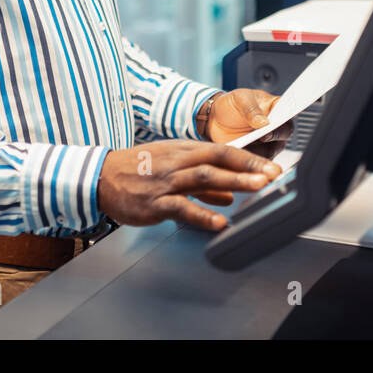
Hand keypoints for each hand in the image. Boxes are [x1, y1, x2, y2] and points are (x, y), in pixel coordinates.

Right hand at [98, 140, 282, 230]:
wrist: (100, 177)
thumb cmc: (137, 170)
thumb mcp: (171, 167)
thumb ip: (203, 184)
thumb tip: (230, 194)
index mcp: (182, 150)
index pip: (221, 151)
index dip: (248, 159)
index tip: (271, 167)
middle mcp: (176, 162)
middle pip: (217, 161)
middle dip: (248, 167)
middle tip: (273, 175)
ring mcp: (165, 182)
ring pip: (203, 178)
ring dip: (233, 182)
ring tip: (257, 188)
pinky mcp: (154, 203)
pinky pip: (181, 208)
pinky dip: (202, 214)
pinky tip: (219, 222)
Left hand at [207, 89, 292, 158]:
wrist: (216, 120)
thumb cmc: (232, 105)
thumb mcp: (239, 99)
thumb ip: (251, 109)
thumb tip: (264, 122)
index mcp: (277, 107)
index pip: (289, 109)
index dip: (289, 114)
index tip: (283, 117)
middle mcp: (278, 126)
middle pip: (285, 132)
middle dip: (275, 134)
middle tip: (263, 135)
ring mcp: (271, 143)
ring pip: (273, 150)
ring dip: (260, 149)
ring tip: (247, 146)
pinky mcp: (260, 156)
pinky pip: (259, 162)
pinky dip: (250, 159)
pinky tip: (240, 154)